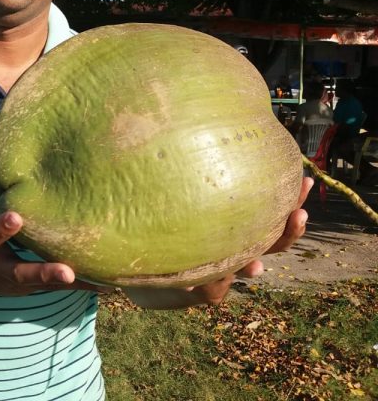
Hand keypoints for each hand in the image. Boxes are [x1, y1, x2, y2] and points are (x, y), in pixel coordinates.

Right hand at [0, 199, 101, 295]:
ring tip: (103, 282)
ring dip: (74, 283)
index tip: (15, 217)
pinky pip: (61, 288)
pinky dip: (84, 285)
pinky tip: (108, 285)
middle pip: (24, 273)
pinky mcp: (37, 288)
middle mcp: (3, 269)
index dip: (2, 227)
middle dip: (46, 273)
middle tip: (68, 273)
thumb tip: (21, 168)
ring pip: (47, 285)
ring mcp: (21, 283)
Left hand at [125, 176, 312, 308]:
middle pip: (272, 243)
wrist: (141, 262)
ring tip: (256, 267)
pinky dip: (215, 283)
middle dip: (289, 232)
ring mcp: (223, 270)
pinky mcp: (202, 290)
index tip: (305, 180)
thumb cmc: (164, 222)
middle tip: (299, 215)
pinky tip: (208, 280)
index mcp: (235, 225)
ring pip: (245, 271)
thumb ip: (197, 181)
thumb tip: (219, 156)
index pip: (271, 211)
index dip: (292, 198)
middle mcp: (236, 248)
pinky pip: (214, 289)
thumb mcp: (181, 199)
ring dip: (250, 267)